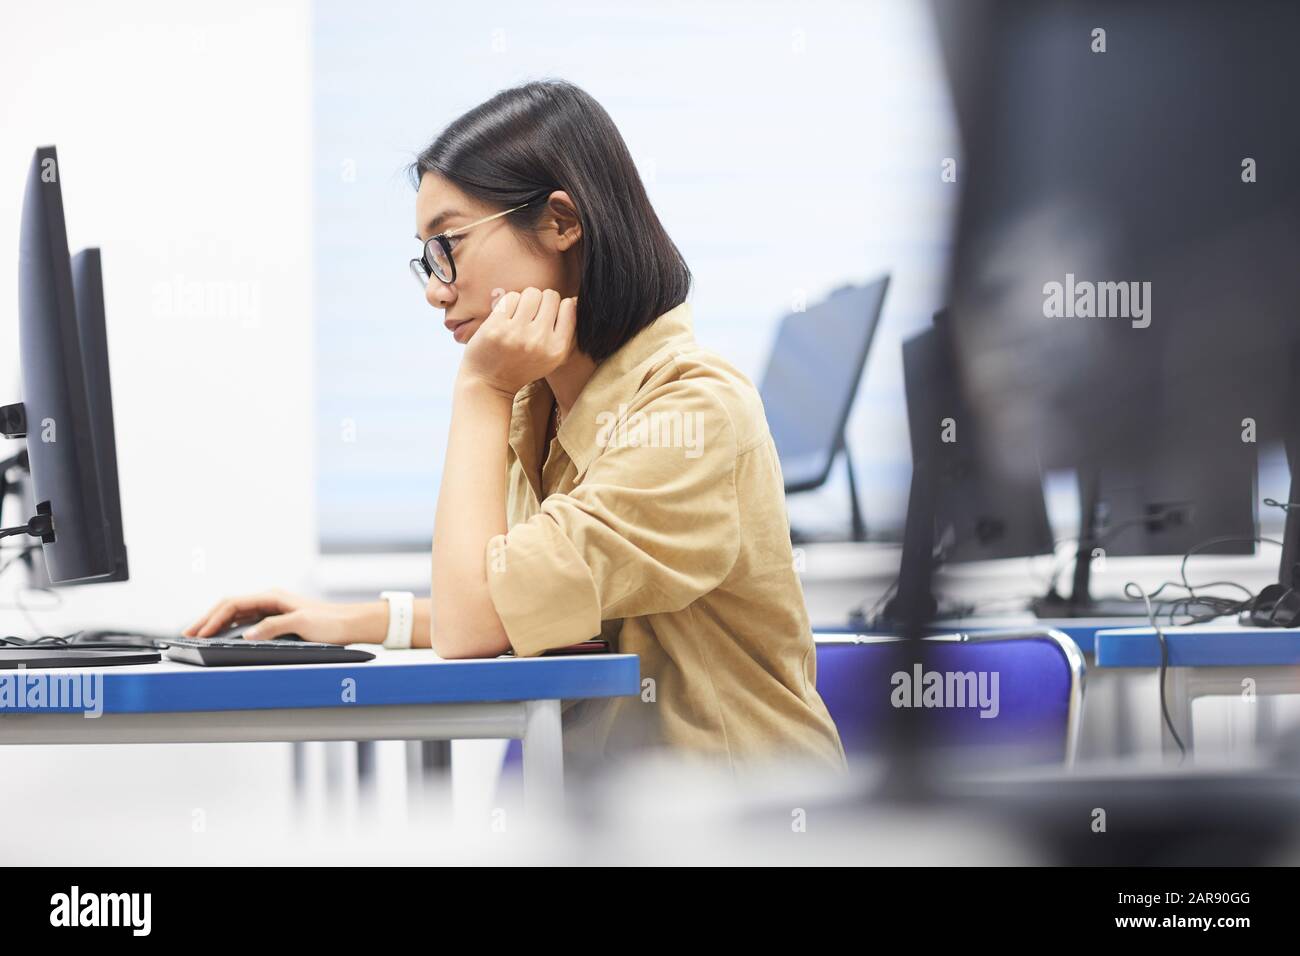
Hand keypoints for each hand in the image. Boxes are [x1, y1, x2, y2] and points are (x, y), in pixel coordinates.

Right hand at [182, 588, 386, 643]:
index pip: (232, 604)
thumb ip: (273, 627)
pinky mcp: (276, 619)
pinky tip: (220, 636)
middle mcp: (270, 600)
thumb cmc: (331, 623)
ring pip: (234, 613)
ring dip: (215, 624)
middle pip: (229, 607)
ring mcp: (272, 609)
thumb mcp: (302, 624)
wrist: (351, 624)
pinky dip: (228, 627)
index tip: (198, 633)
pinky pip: (244, 621)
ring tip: (197, 636)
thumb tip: (246, 635)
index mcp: (272, 597)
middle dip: (206, 620)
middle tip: (186, 634)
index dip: (212, 619)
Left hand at [458, 287, 577, 395]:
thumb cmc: (524, 366)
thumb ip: (568, 332)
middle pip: (550, 296)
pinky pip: (510, 297)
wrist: (490, 383)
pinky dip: (509, 303)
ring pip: (531, 293)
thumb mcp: (553, 357)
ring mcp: (517, 333)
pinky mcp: (496, 327)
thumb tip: (576, 299)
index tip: (549, 316)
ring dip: (525, 300)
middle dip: (542, 301)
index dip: (559, 306)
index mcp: (557, 349)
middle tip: (532, 315)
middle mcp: (540, 341)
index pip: (569, 306)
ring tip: (519, 316)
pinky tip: (506, 318)